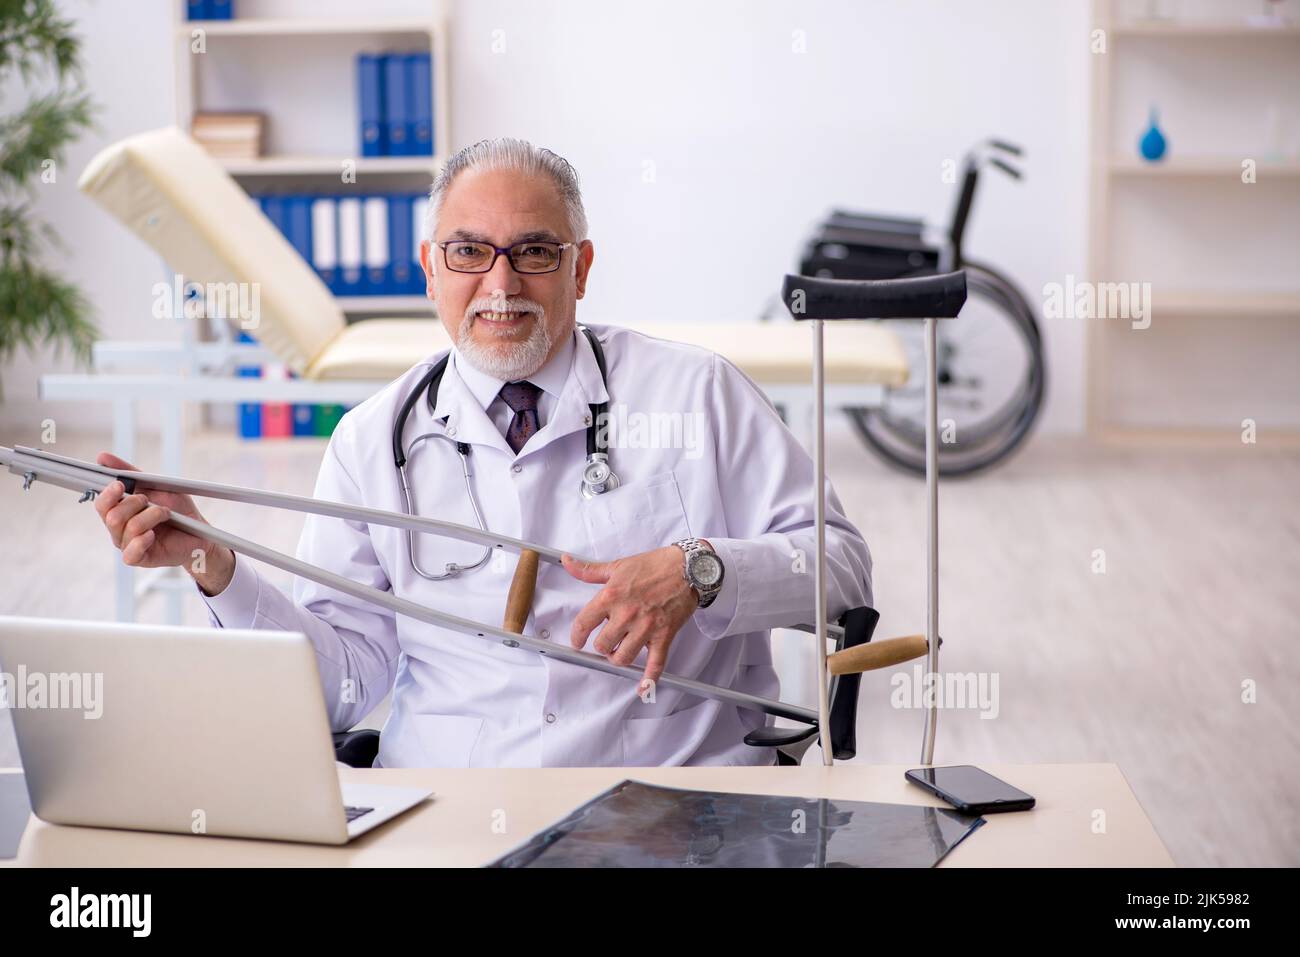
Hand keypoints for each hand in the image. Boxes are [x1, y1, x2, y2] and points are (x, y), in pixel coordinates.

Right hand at [92, 452, 234, 594]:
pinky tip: (154, 534)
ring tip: (165, 514)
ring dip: (151, 516)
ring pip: (129, 528)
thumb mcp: (156, 486)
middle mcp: (119, 529)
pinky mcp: (140, 559)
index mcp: (119, 511)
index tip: (121, 484)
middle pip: (111, 516)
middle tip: (150, 501)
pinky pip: (131, 553)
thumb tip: (102, 457)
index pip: (101, 504)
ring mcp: (128, 545)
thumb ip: (130, 472)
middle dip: (134, 503)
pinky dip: (143, 540)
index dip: (108, 493)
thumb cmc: (177, 510)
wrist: (199, 533)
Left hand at [562, 545, 698, 694]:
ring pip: (623, 657)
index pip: (583, 624)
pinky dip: (649, 679)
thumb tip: (568, 562)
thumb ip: (589, 570)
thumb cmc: (654, 565)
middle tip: (605, 642)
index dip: (576, 636)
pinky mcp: (664, 636)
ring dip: (618, 658)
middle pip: (602, 645)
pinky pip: (656, 663)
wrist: (688, 567)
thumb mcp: (618, 566)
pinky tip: (643, 688)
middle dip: (601, 646)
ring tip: (619, 652)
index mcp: (611, 596)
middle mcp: (626, 615)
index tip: (577, 642)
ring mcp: (646, 628)